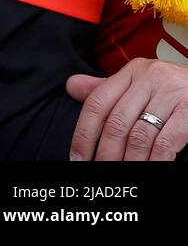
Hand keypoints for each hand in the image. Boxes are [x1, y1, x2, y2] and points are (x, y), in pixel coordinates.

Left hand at [67, 58, 187, 159]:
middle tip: (100, 170)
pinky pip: (166, 143)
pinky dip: (154, 161)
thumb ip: (109, 88)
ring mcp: (172, 92)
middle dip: (105, 153)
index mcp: (132, 71)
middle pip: (116, 122)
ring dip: (128, 161)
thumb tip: (71, 87)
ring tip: (123, 174)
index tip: (78, 157)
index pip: (97, 103)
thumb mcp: (142, 83)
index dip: (83, 133)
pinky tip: (149, 171)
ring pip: (139, 136)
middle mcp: (150, 77)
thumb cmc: (174, 89)